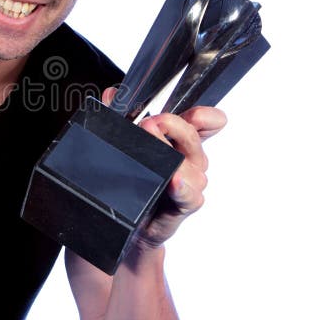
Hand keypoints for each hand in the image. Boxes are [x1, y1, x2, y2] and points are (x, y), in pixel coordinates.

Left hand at [101, 87, 226, 250]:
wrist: (130, 225)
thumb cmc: (136, 183)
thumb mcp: (125, 144)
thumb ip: (118, 117)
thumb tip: (110, 94)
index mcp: (181, 141)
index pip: (207, 122)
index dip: (205, 116)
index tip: (192, 114)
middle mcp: (190, 159)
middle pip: (193, 136)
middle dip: (172, 126)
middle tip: (149, 125)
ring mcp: (189, 182)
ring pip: (193, 164)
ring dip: (172, 156)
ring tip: (150, 154)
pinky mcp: (184, 204)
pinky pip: (191, 194)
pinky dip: (183, 187)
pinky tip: (174, 181)